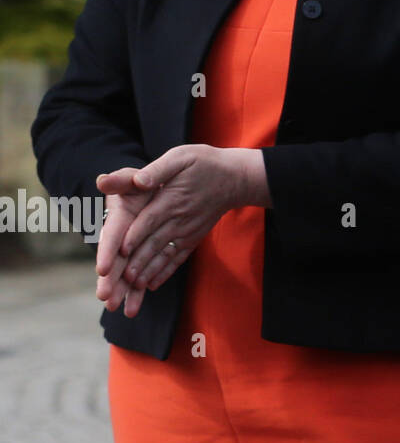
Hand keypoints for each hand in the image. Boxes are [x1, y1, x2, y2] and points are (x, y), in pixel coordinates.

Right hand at [94, 169, 152, 316]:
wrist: (162, 188)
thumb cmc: (146, 180)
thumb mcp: (134, 176)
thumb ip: (122, 179)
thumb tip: (102, 181)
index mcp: (120, 217)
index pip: (111, 235)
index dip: (107, 251)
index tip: (103, 269)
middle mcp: (124, 236)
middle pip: (116, 260)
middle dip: (112, 280)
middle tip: (107, 299)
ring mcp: (135, 247)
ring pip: (128, 272)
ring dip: (125, 291)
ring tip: (124, 311)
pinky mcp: (148, 253)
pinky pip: (144, 273)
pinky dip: (140, 289)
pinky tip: (136, 306)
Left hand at [108, 145, 266, 304]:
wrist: (235, 178)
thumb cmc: (204, 163)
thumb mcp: (181, 156)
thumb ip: (157, 169)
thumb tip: (138, 180)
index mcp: (172, 198)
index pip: (150, 219)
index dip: (135, 235)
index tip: (120, 251)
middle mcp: (179, 218)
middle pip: (154, 242)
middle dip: (136, 262)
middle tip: (120, 280)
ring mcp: (187, 230)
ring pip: (164, 254)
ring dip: (148, 271)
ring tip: (133, 286)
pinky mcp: (193, 237)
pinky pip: (178, 257)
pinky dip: (165, 272)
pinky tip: (152, 284)